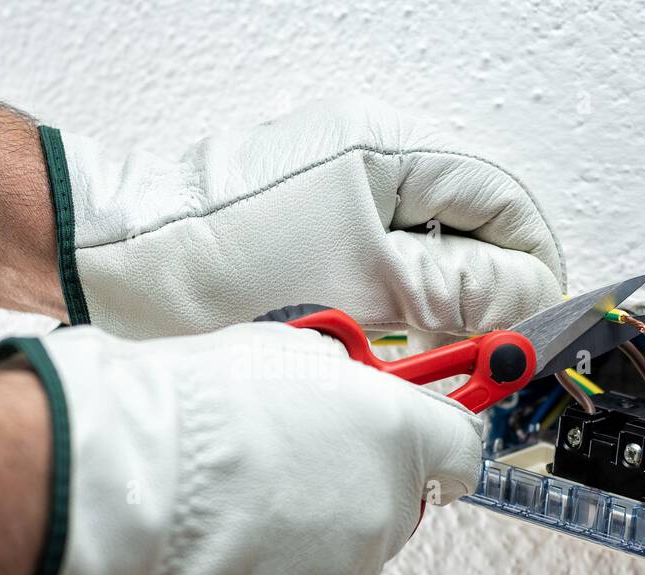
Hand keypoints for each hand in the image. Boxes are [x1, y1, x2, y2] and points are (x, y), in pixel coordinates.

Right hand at [2, 321, 483, 574]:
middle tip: (273, 489)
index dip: (434, 451)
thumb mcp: (273, 354)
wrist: (102, 484)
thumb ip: (330, 381)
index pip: (458, 451)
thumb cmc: (173, 413)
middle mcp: (379, 525)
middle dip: (341, 507)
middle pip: (386, 525)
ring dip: (295, 567)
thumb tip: (340, 393)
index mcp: (391, 440)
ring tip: (221, 531)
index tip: (427, 458)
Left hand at [62, 97, 564, 337]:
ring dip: (432, 304)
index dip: (530, 266)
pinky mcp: (303, 226)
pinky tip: (372, 340)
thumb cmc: (213, 263)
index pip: (501, 200)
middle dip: (481, 291)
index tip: (532, 328)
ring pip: (420, 253)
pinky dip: (387, 305)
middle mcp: (363, 160)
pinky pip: (374, 265)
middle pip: (465, 226)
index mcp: (388, 150)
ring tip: (420, 351)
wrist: (112, 268)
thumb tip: (526, 296)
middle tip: (480, 353)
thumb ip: (458, 289)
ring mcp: (331, 191)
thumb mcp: (362, 284)